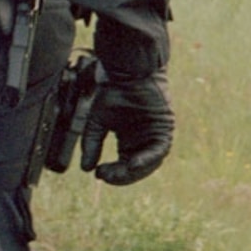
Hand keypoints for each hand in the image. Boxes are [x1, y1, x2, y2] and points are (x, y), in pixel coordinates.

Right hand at [82, 70, 173, 184]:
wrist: (126, 74)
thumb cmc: (112, 93)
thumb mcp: (97, 123)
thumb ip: (92, 145)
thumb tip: (85, 168)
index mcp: (130, 139)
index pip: (124, 164)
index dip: (113, 173)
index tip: (98, 174)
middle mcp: (144, 140)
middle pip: (137, 167)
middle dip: (123, 175)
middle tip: (107, 176)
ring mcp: (156, 135)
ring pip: (150, 163)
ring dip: (136, 171)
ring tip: (119, 173)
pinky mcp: (165, 129)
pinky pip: (159, 150)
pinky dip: (148, 159)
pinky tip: (133, 164)